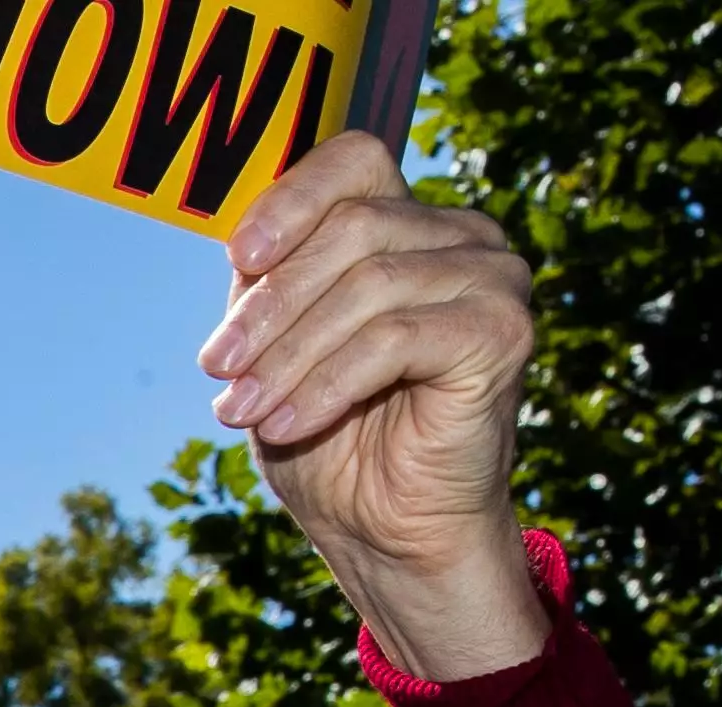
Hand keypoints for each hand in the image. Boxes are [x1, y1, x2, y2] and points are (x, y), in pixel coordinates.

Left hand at [201, 128, 543, 682]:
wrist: (388, 530)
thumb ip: (266, 286)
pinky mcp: (504, 331)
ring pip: (370, 283)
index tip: (238, 257)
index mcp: (406, 224)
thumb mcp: (277, 350)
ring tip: (243, 408)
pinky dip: (329, 381)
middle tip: (217, 369)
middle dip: (270, 304)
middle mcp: (461, 236)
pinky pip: (397, 337)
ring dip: (290, 352)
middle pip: (352, 227)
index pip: (353, 162)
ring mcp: (492, 277)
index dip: (291, 199)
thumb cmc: (331, 439)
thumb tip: (239, 241)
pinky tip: (288, 422)